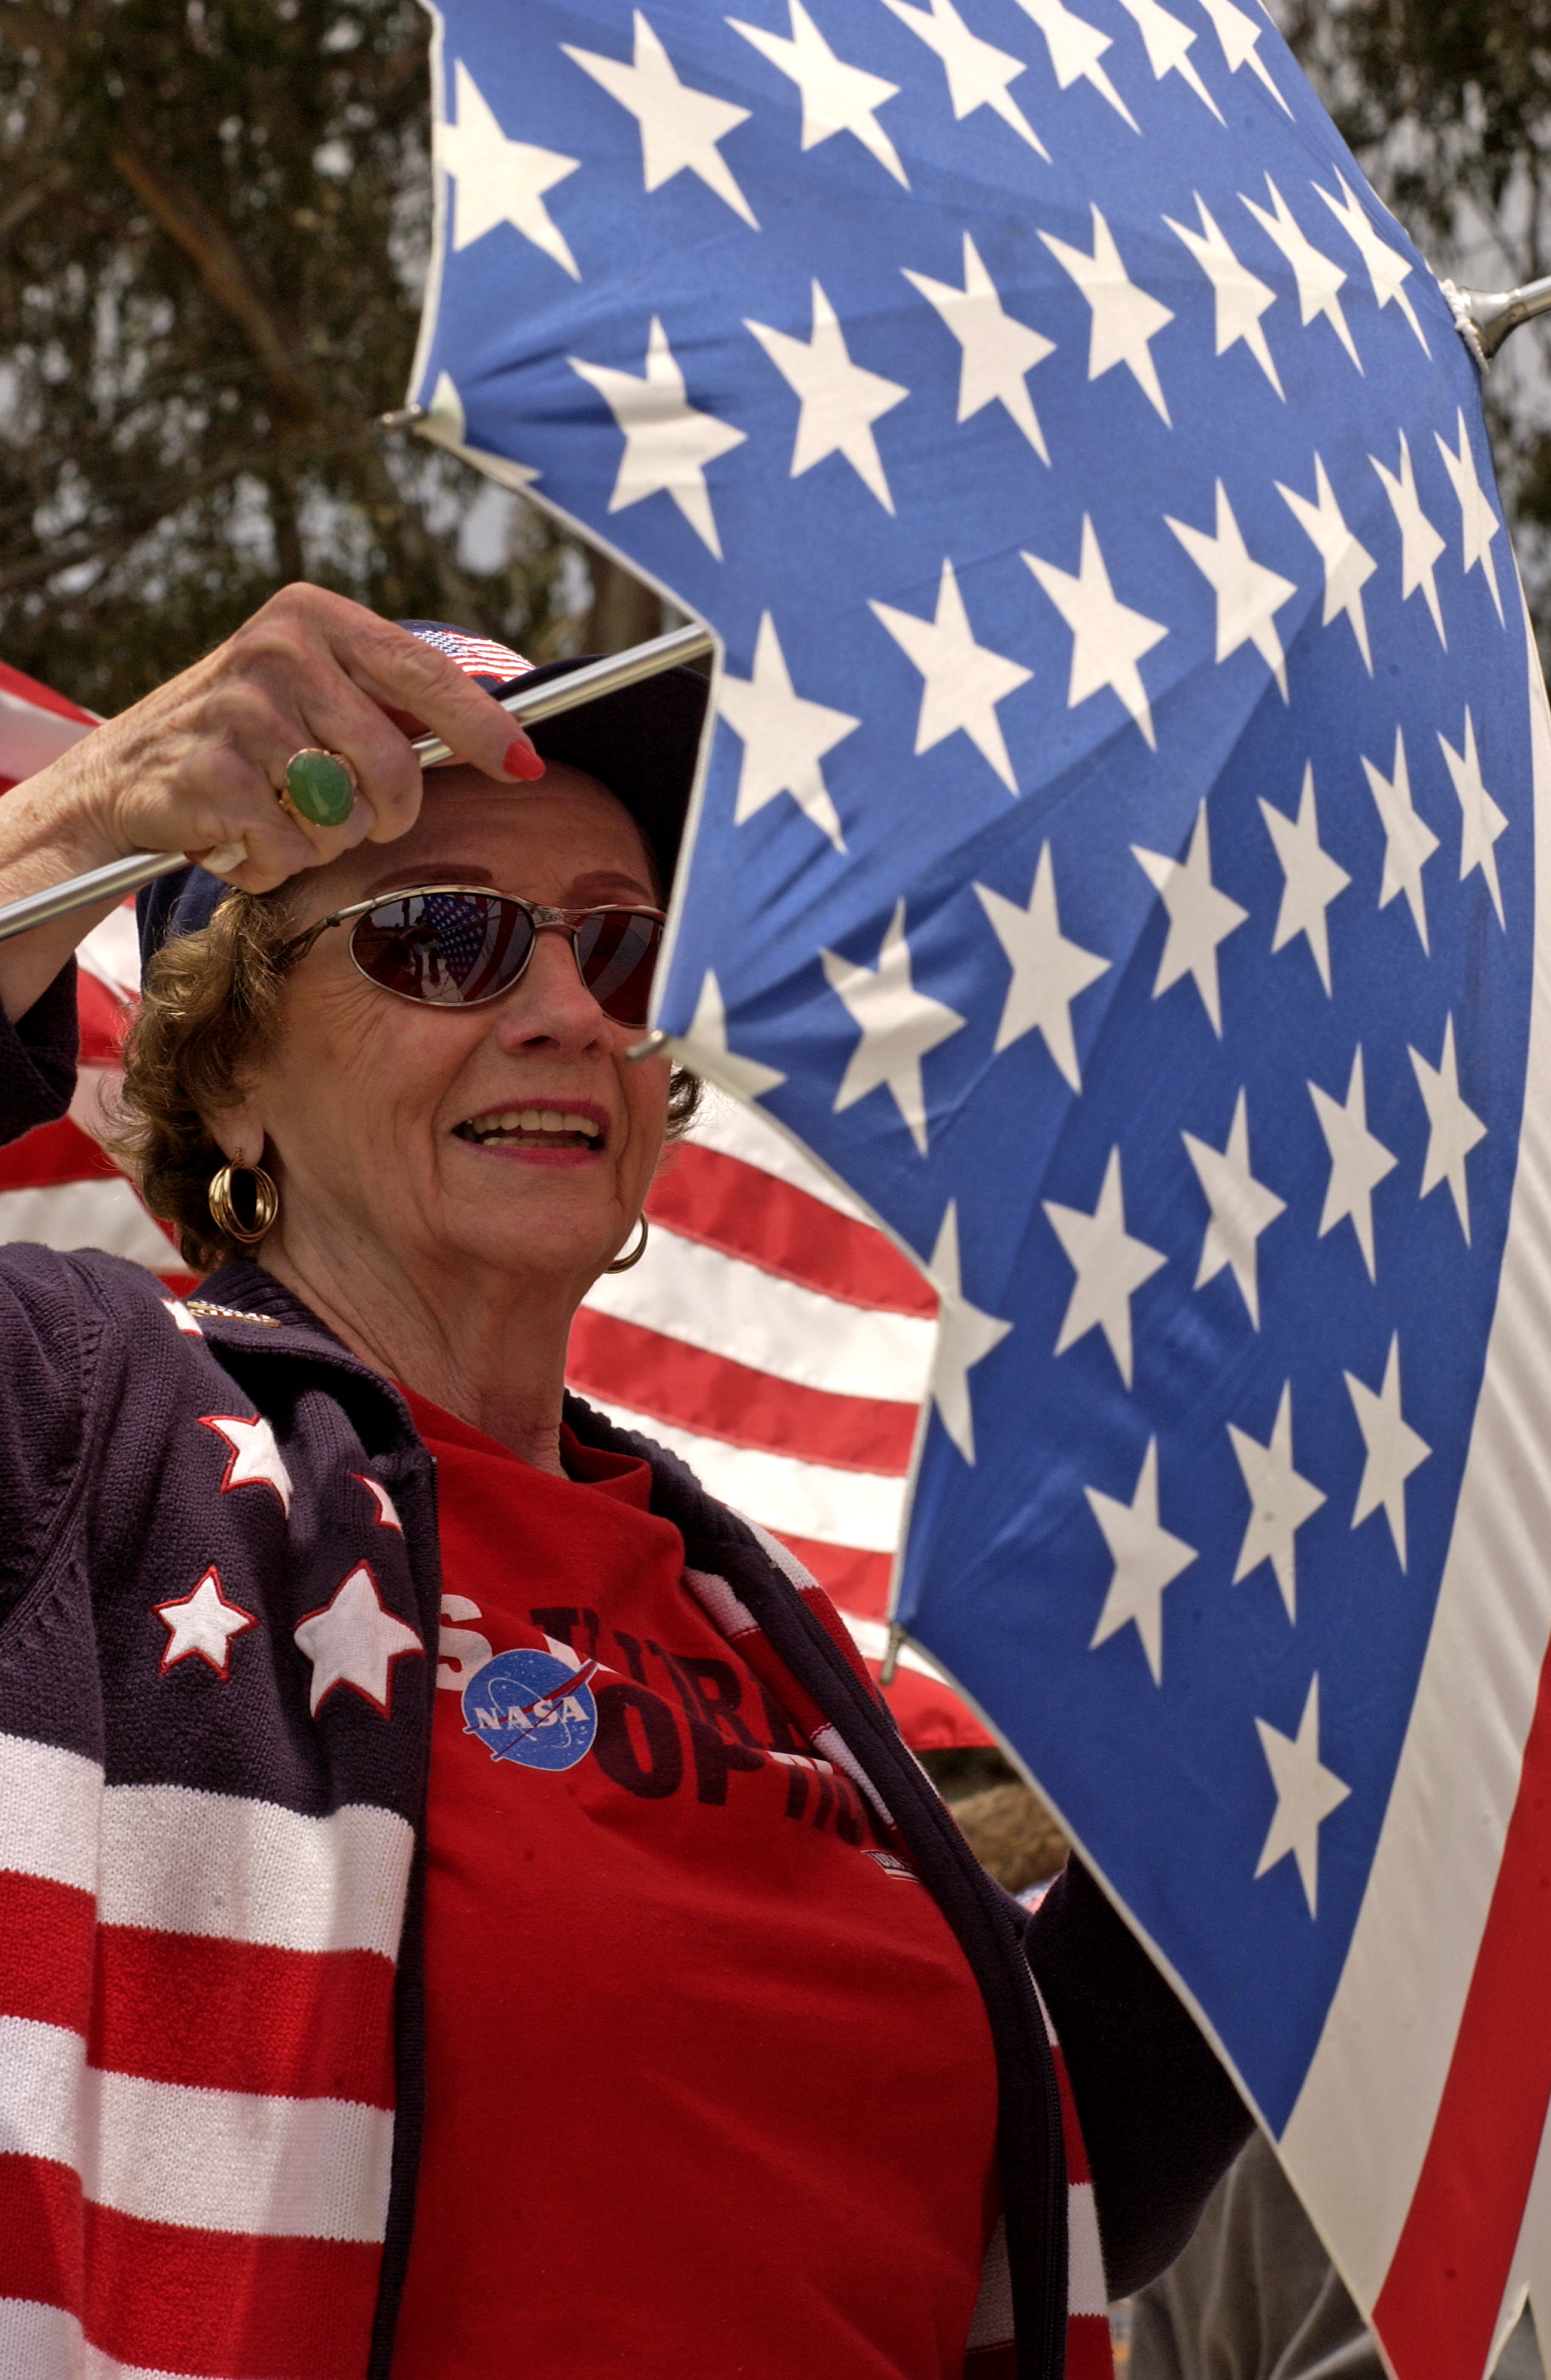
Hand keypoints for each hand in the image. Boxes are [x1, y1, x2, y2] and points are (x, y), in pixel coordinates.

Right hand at [0, 584, 543, 1019]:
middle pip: (393, 770)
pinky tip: (236, 836)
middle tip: (345, 816)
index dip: (483, 728)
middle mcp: (276, 650)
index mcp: (312, 617)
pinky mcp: (209, 774)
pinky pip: (288, 851)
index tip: (527, 765)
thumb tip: (504, 736)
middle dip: (383, 816)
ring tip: (273, 815)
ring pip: (343, 819)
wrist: (115, 779)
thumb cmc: (239, 742)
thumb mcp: (310, 693)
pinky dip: (270, 865)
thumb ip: (387, 704)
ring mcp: (239, 711)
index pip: (423, 675)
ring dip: (319, 841)